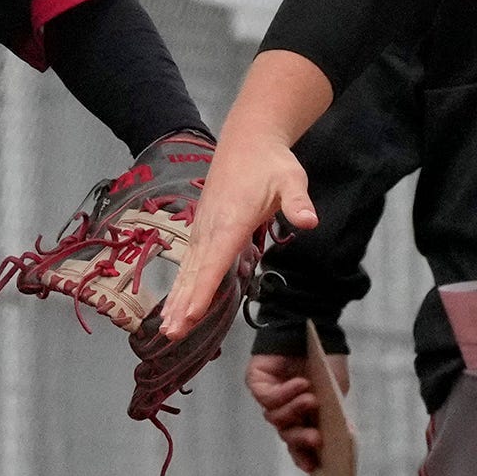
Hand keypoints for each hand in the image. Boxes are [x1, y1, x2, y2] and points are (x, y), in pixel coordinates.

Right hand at [157, 127, 312, 350]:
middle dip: (184, 304)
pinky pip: (190, 263)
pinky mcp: (202, 229)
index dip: (202, 291)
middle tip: (173, 335)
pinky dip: (181, 286)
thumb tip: (308, 220)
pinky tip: (175, 306)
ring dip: (178, 299)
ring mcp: (203, 229)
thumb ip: (297, 201)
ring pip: (189, 270)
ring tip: (168, 330)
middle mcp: (211, 229)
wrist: (248, 140)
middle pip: (196, 272)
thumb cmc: (271, 163)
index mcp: (231, 221)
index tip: (191, 315)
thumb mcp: (291, 179)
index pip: (215, 262)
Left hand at [245, 348, 347, 469]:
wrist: (315, 327)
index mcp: (303, 415)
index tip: (313, 467)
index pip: (299, 444)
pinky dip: (285, 394)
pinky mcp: (258, 382)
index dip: (304, 457)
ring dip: (294, 411)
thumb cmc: (327, 360)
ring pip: (275, 419)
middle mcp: (285, 409)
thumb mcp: (337, 391)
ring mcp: (270, 396)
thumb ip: (338, 414)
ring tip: (311, 399)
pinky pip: (267, 398)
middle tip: (316, 438)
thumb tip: (347, 437)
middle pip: (286, 435)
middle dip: (300, 439)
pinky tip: (301, 384)